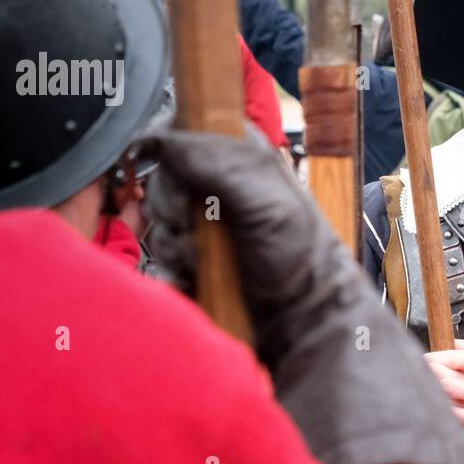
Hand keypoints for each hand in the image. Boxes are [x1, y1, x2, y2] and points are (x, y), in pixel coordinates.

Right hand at [142, 128, 463, 463]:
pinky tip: (194, 284)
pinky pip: (158, 264)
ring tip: (208, 264)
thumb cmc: (303, 259)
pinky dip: (171, 276)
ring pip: (157, 226)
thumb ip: (219, 163)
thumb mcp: (269, 202)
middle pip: (162, 184)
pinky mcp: (195, 270)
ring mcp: (206, 233)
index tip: (186, 183)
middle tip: (203, 233)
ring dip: (176, 249)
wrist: (306, 327)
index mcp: (243, 162)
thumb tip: (160, 139)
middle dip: (175, 212)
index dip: (174, 156)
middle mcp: (222, 192)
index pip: (185, 135)